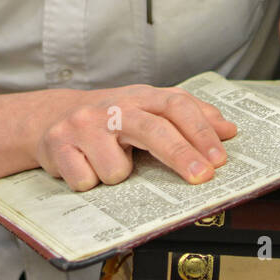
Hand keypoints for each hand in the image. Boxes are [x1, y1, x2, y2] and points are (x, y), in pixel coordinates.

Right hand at [34, 85, 236, 191]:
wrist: (51, 118)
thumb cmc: (110, 120)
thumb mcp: (149, 110)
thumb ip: (189, 117)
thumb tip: (228, 130)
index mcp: (140, 97)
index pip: (176, 105)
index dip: (200, 131)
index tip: (219, 158)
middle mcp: (113, 107)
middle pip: (152, 129)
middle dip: (181, 155)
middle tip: (203, 177)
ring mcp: (84, 125)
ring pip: (116, 168)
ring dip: (117, 176)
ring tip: (107, 163)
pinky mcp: (59, 145)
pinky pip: (86, 181)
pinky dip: (89, 182)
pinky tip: (84, 167)